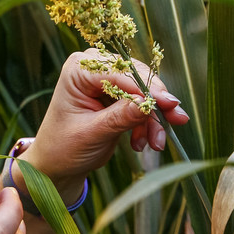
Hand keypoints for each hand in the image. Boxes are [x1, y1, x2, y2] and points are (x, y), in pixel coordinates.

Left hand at [26, 49, 190, 189]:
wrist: (57, 165)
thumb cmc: (64, 148)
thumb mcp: (92, 134)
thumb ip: (120, 117)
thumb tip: (149, 103)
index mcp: (78, 70)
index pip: (119, 72)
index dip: (146, 88)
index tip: (168, 104)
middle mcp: (93, 69)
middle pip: (137, 77)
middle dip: (156, 103)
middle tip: (177, 120)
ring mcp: (106, 81)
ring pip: (144, 92)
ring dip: (154, 119)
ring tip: (156, 144)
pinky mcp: (117, 96)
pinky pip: (143, 105)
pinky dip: (148, 124)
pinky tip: (142, 143)